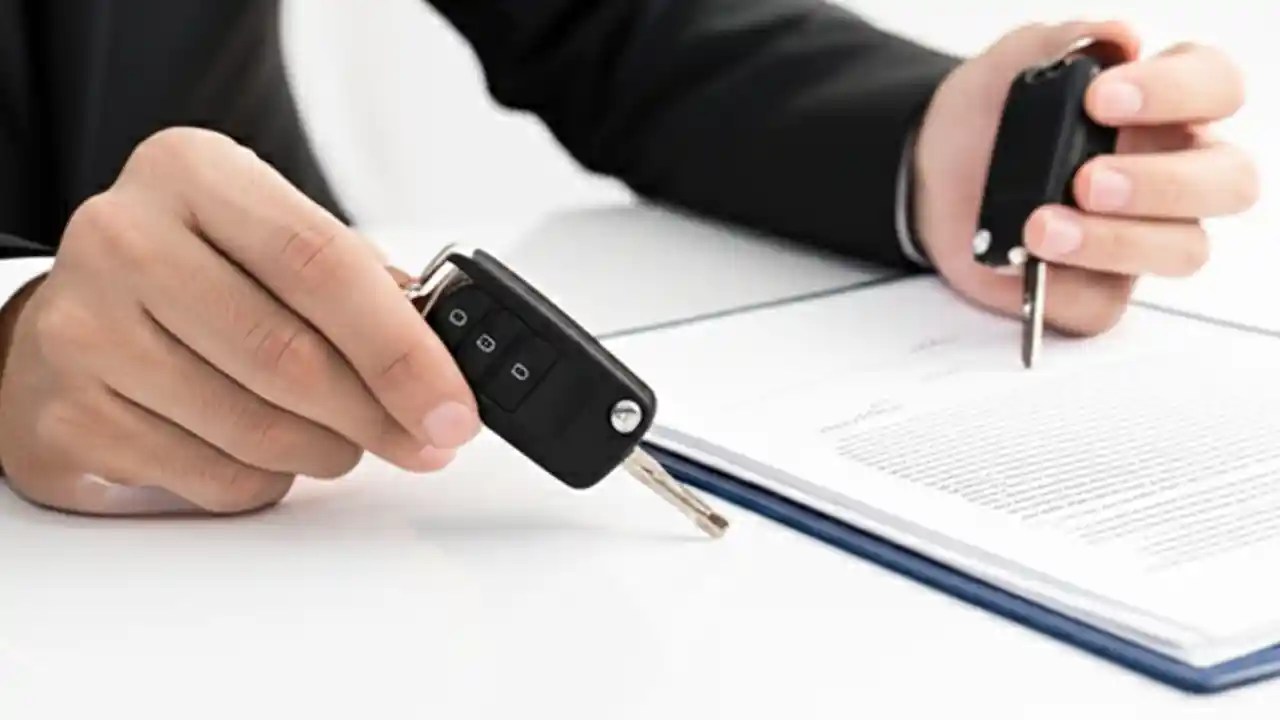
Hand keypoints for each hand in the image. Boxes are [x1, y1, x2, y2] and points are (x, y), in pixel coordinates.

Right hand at [0, 128, 478, 515]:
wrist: (70, 320)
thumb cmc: (188, 275)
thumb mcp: (266, 237)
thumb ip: (354, 278)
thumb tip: (438, 351)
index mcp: (192, 174)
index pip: (322, 264)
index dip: (402, 349)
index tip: (453, 406)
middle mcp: (125, 240)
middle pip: (291, 357)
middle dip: (380, 416)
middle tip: (425, 440)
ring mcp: (85, 331)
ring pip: (256, 429)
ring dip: (329, 451)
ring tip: (342, 439)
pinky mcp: (68, 416)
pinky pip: (213, 476)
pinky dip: (268, 478)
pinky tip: (268, 452)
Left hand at [912, 21, 1258, 334]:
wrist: (933, 174)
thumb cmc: (989, 119)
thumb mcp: (1013, 65)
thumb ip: (1063, 43)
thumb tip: (1121, 38)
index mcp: (1167, 105)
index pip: (1215, 87)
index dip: (1174, 93)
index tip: (1102, 98)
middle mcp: (1174, 172)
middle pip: (1227, 181)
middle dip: (1161, 183)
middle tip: (1088, 180)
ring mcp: (1145, 236)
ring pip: (1182, 250)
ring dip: (1115, 241)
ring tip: (1041, 227)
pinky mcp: (1101, 289)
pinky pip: (1105, 303)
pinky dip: (1063, 290)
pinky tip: (1026, 267)